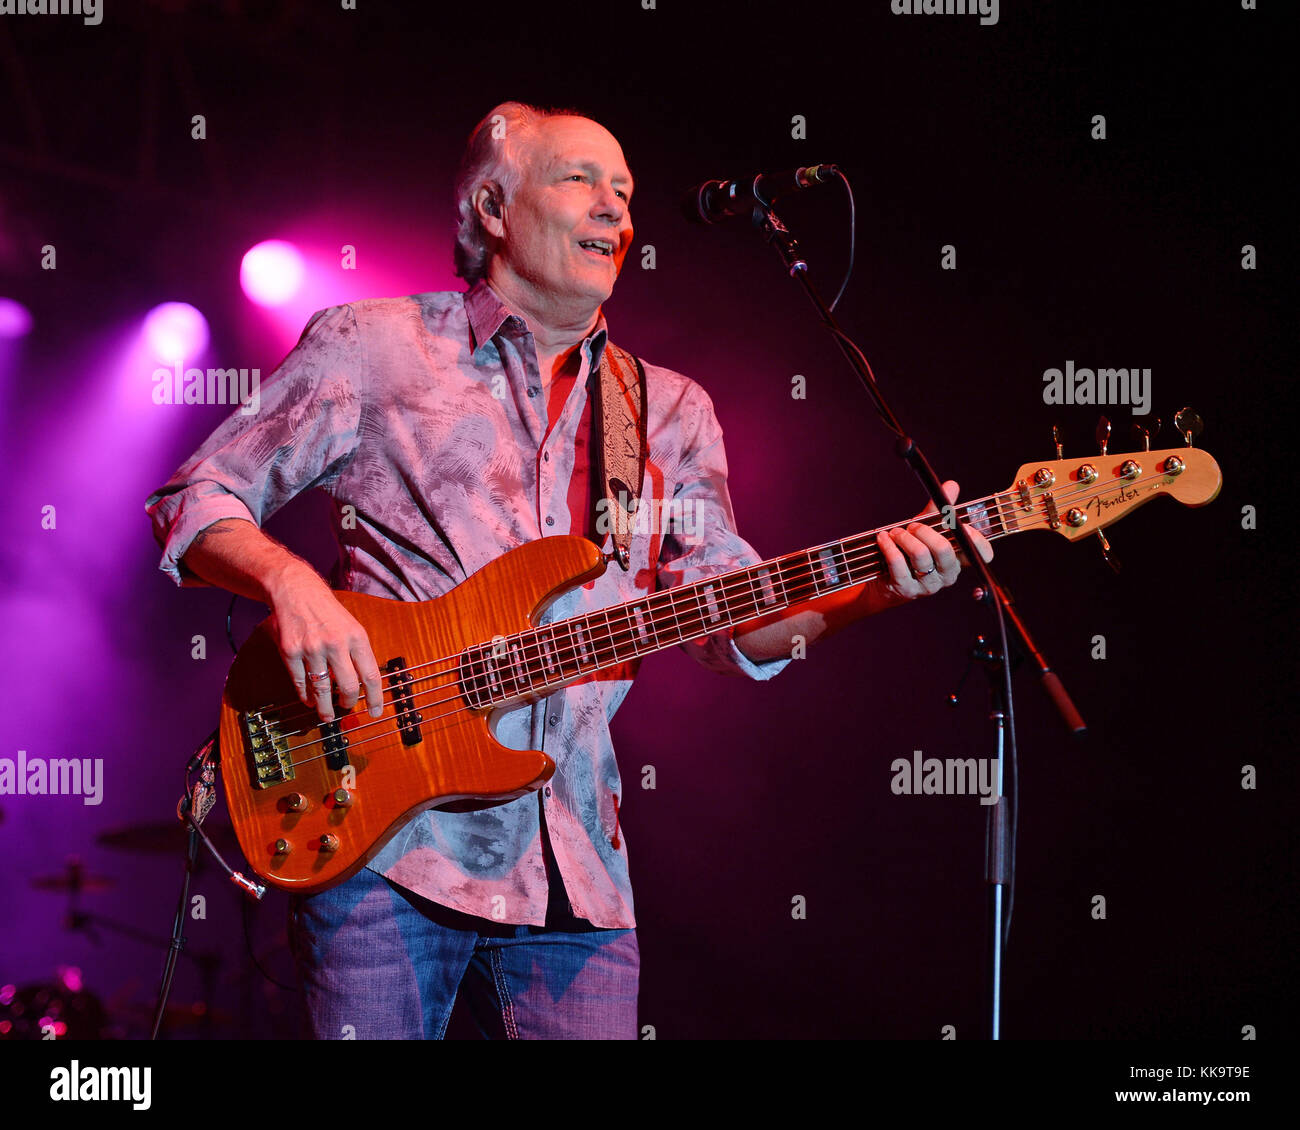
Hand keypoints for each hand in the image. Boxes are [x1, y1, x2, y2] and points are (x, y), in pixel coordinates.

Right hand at [266, 564, 384, 722]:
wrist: (296, 591)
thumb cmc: (328, 611)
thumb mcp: (352, 626)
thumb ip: (358, 652)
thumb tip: (366, 685)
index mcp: (357, 637)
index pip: (371, 675)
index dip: (375, 698)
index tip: (376, 712)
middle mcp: (336, 643)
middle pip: (348, 686)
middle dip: (349, 703)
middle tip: (347, 708)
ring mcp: (312, 648)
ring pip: (322, 689)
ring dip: (325, 707)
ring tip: (327, 715)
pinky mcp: (290, 651)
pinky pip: (300, 682)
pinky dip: (306, 695)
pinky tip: (310, 700)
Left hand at [876, 480, 992, 601]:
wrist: (883, 581)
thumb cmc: (909, 552)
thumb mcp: (925, 530)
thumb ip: (939, 510)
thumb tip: (952, 485)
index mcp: (957, 560)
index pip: (980, 554)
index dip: (977, 540)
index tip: (963, 525)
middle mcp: (947, 575)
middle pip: (944, 549)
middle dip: (925, 531)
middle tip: (911, 526)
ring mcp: (928, 585)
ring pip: (920, 555)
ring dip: (904, 538)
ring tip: (895, 532)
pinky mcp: (907, 590)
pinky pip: (898, 564)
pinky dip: (889, 547)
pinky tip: (883, 538)